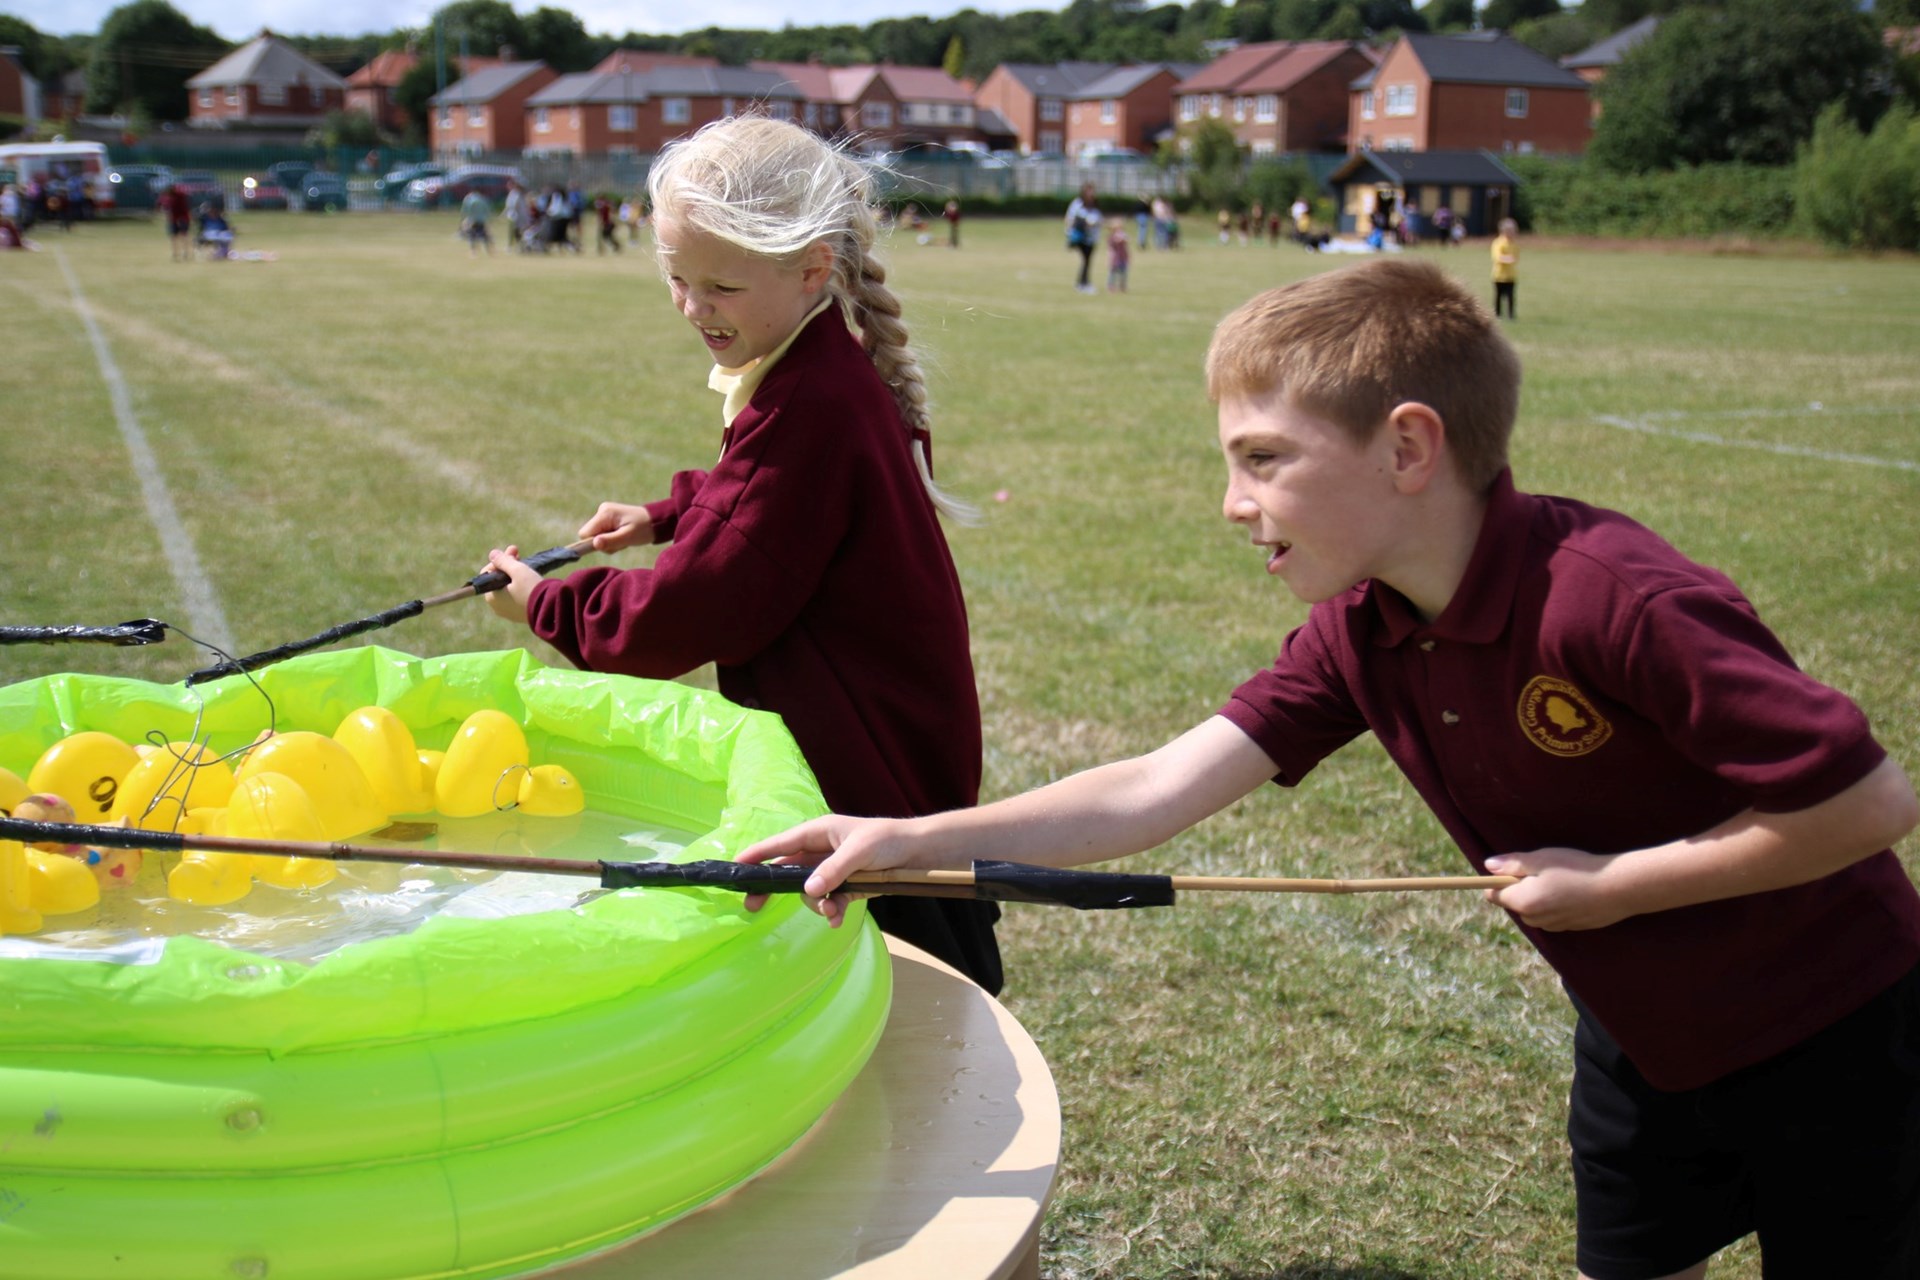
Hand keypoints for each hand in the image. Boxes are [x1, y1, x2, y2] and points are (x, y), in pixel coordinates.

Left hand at [482, 545, 538, 622]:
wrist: (551, 610)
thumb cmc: (532, 589)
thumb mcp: (517, 570)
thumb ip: (503, 560)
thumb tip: (492, 553)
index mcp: (492, 597)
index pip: (488, 573)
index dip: (500, 560)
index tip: (513, 551)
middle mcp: (497, 607)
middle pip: (498, 580)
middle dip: (508, 565)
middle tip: (518, 552)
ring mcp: (509, 612)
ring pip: (507, 587)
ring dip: (514, 574)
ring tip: (526, 565)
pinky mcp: (520, 615)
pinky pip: (516, 596)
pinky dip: (520, 586)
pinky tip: (529, 579)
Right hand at [578, 502, 652, 553]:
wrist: (656, 521)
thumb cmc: (644, 528)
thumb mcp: (628, 537)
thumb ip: (610, 541)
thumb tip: (594, 544)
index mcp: (604, 513)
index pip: (585, 533)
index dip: (593, 543)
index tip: (608, 546)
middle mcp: (602, 511)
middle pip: (590, 535)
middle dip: (604, 543)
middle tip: (621, 542)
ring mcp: (604, 514)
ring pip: (597, 536)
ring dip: (610, 542)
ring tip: (624, 538)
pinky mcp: (608, 518)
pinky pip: (603, 534)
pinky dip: (612, 538)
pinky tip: (623, 535)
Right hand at [735, 814, 913, 927]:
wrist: (917, 854)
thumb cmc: (887, 840)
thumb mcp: (859, 851)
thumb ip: (833, 870)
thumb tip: (807, 889)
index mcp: (819, 833)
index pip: (781, 843)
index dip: (758, 854)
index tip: (736, 865)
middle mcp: (821, 851)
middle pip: (786, 871)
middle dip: (773, 889)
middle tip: (753, 906)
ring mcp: (831, 871)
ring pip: (809, 892)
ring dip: (817, 905)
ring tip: (831, 913)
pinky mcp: (845, 887)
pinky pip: (828, 902)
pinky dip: (831, 912)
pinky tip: (838, 919)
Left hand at [1483, 848, 1634, 931]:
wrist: (1619, 889)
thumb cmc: (1577, 870)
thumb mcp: (1541, 859)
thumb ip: (1512, 864)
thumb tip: (1488, 866)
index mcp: (1523, 902)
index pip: (1494, 896)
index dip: (1498, 881)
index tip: (1512, 869)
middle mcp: (1536, 919)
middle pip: (1515, 904)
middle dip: (1521, 888)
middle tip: (1543, 870)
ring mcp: (1555, 926)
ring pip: (1536, 911)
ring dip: (1540, 897)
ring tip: (1563, 879)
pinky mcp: (1572, 927)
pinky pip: (1554, 915)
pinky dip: (1558, 904)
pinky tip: (1575, 890)